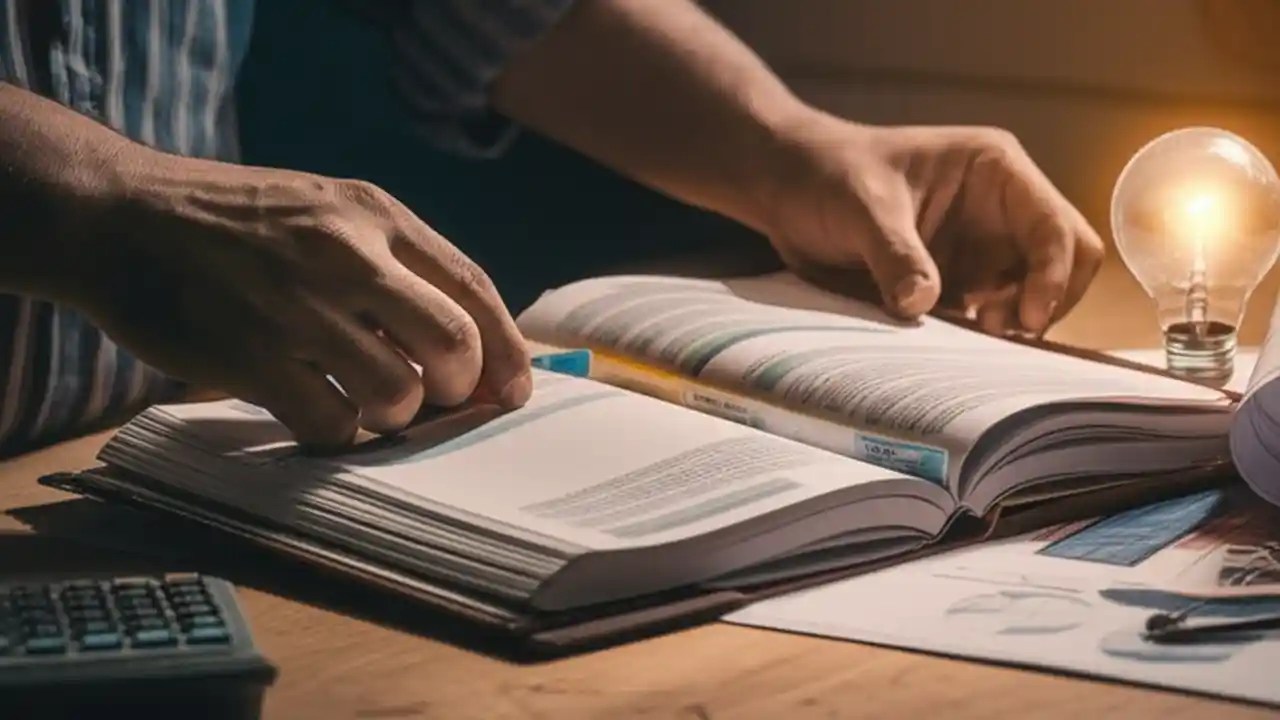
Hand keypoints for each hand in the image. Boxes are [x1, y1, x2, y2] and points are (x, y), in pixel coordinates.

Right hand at [67, 148, 531, 449]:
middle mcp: (347, 255)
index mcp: (375, 214)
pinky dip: (338, 433)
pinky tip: (317, 413)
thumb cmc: (236, 222)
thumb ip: (396, 264)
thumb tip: (469, 346)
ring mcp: (298, 307)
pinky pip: (333, 424)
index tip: (514, 391)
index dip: (507, 351)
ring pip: (399, 394)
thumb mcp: (327, 210)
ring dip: (394, 416)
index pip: (474, 289)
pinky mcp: (252, 356)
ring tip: (363, 401)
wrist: (119, 216)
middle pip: (453, 346)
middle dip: (458, 389)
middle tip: (434, 398)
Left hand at [754, 114, 1104, 334]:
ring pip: (1031, 295)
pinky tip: (953, 345)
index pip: (1058, 227)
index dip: (1053, 277)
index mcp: (995, 170)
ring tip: (970, 336)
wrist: (786, 188)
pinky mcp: (956, 280)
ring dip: (1014, 324)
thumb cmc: (828, 174)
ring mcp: (980, 247)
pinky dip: (982, 337)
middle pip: (1065, 263)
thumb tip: (920, 304)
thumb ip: (895, 255)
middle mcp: (1000, 209)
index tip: (1023, 319)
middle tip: (996, 332)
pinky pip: (989, 315)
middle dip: (1045, 303)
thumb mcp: (861, 208)